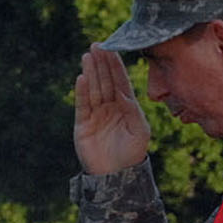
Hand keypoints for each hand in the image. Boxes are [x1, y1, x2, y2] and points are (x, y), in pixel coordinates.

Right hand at [74, 44, 151, 174]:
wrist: (116, 176)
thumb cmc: (132, 154)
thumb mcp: (140, 131)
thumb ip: (134, 111)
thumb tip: (124, 94)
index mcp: (126, 107)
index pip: (120, 81)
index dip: (115, 65)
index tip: (112, 48)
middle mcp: (110, 107)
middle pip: (105, 81)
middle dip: (101, 63)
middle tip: (97, 45)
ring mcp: (95, 115)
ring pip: (93, 89)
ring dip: (91, 72)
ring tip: (87, 56)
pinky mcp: (83, 125)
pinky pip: (82, 105)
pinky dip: (82, 92)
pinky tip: (81, 78)